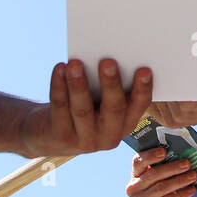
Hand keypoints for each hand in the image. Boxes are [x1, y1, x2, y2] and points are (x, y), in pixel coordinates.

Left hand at [19, 59, 152, 156]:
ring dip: (79, 84)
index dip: (143, 89)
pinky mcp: (62, 138)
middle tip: (108, 61)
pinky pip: (60, 108)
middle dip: (111, 84)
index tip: (144, 70)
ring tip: (75, 63)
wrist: (51, 135)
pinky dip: (58, 86)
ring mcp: (86, 140)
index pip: (139, 106)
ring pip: (82, 109)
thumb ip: (109, 86)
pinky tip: (59, 69)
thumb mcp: (101, 102)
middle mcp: (110, 136)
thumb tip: (111, 55)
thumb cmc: (85, 106)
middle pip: (113, 109)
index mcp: (127, 124)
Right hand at [127, 146, 196, 196]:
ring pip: (160, 188)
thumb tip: (185, 153)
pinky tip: (192, 190)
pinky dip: (180, 195)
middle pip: (152, 174)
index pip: (138, 161)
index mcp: (136, 175)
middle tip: (188, 163)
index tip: (164, 151)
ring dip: (179, 181)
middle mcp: (132, 188)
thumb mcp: (170, 179)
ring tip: (194, 176)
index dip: (150, 155)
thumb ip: (171, 166)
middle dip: (172, 168)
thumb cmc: (171, 195)